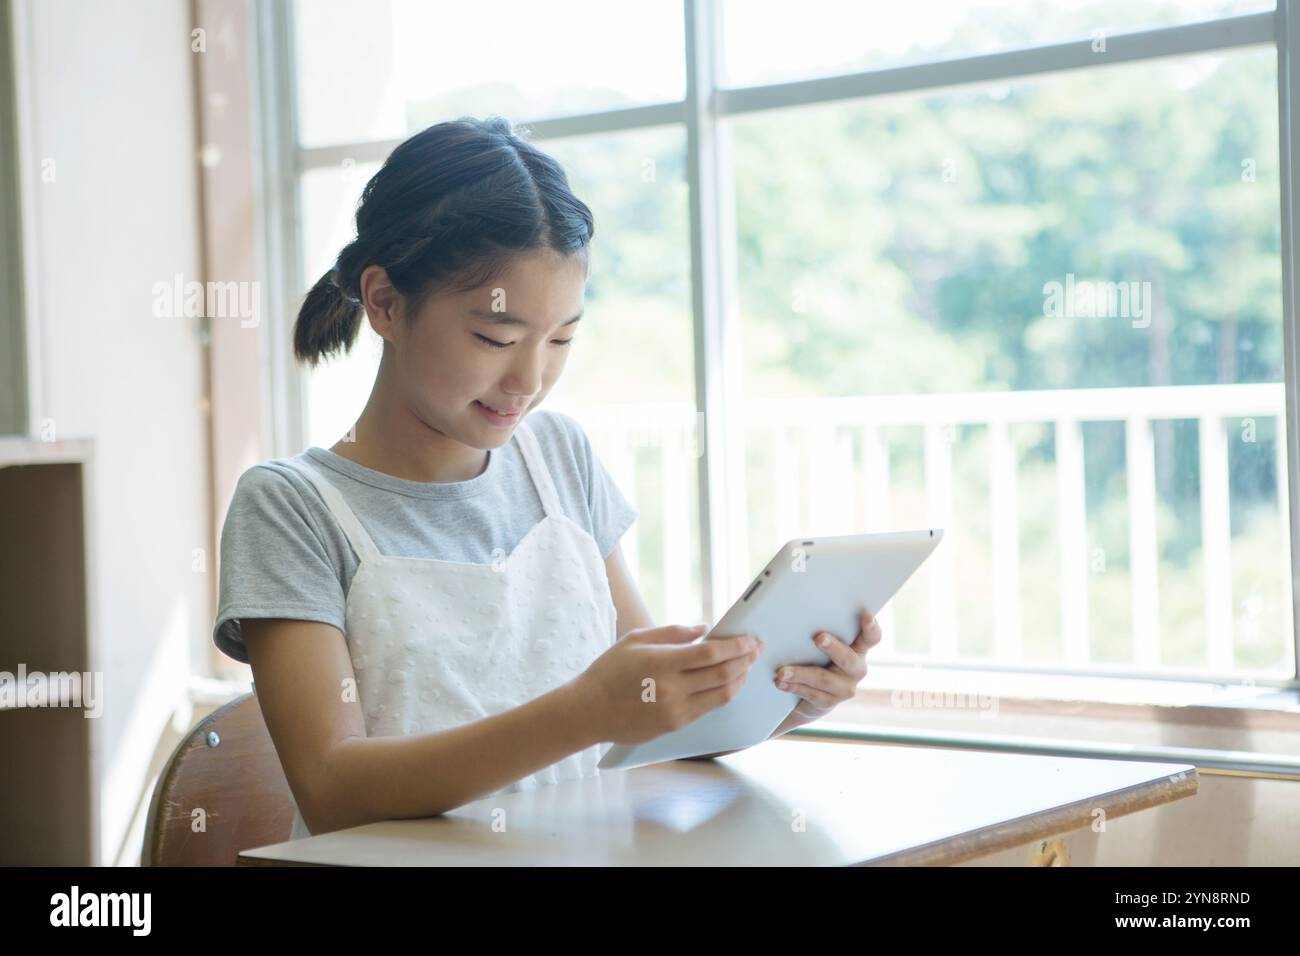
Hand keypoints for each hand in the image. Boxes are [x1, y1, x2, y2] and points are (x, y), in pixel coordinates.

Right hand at [574, 623, 764, 745]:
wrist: (589, 711)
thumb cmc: (609, 670)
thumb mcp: (635, 640)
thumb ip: (673, 633)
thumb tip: (704, 629)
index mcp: (661, 663)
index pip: (711, 654)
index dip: (736, 646)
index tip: (750, 638)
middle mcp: (672, 689)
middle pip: (723, 675)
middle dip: (745, 660)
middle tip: (756, 648)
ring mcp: (675, 711)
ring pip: (722, 695)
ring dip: (740, 678)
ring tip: (747, 664)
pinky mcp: (675, 725)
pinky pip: (709, 708)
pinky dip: (724, 692)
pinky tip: (728, 681)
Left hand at [774, 608, 881, 721]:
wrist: (809, 696)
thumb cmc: (816, 658)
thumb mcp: (822, 644)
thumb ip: (821, 630)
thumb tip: (798, 610)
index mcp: (858, 648)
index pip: (872, 637)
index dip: (871, 627)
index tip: (866, 615)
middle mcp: (856, 668)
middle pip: (848, 658)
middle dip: (834, 648)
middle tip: (819, 638)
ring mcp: (845, 688)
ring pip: (824, 679)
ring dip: (801, 673)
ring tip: (782, 671)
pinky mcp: (829, 701)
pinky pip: (811, 694)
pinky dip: (794, 686)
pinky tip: (781, 682)